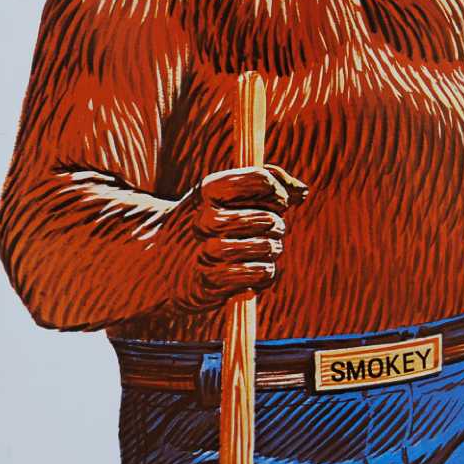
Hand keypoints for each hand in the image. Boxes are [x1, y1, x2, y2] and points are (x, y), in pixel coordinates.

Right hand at [162, 164, 307, 312]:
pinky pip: (261, 273)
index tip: (276, 200)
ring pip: (268, 247)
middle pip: (268, 218)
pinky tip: (252, 268)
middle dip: (274, 224)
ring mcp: (208, 252)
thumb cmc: (209, 224)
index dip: (277, 192)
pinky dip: (263, 272)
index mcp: (210, 189)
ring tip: (260, 248)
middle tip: (265, 228)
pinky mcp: (212, 282)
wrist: (161, 263)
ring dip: (271, 249)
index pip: (262, 180)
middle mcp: (206, 218)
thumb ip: (269, 183)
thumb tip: (302, 191)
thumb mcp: (229, 194)